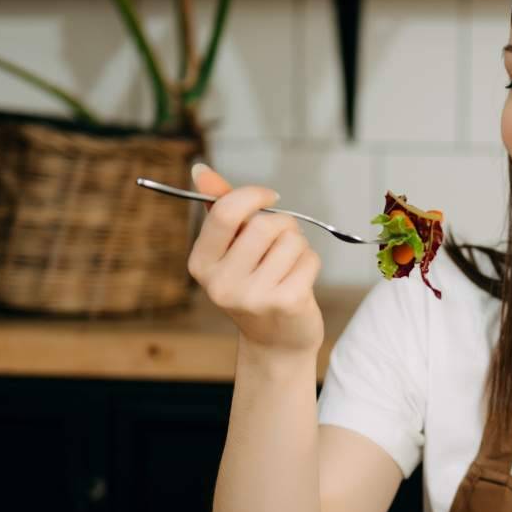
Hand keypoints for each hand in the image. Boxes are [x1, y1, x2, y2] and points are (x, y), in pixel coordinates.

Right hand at [186, 164, 324, 355]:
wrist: (276, 342)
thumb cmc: (254, 284)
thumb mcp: (232, 248)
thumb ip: (220, 207)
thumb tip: (201, 169)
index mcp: (201, 264)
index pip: (226, 212)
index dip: (254, 195)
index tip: (270, 197)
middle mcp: (221, 284)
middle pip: (264, 225)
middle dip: (283, 224)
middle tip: (282, 241)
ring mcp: (252, 297)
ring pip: (291, 240)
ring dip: (298, 246)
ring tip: (288, 265)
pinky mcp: (285, 303)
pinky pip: (310, 259)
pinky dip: (310, 263)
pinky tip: (299, 280)